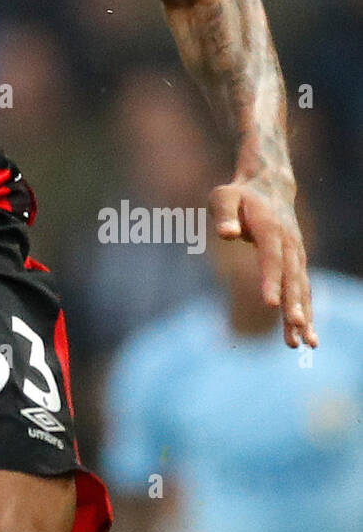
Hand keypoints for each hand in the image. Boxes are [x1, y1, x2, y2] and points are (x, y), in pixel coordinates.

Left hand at [209, 177, 317, 348]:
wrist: (269, 187)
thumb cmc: (239, 195)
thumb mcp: (224, 197)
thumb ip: (225, 215)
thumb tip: (226, 234)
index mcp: (270, 227)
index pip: (271, 257)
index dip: (272, 280)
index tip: (271, 304)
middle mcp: (289, 244)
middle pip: (292, 278)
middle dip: (295, 305)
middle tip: (295, 330)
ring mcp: (296, 254)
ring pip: (302, 288)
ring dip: (305, 316)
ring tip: (307, 344)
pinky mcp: (297, 264)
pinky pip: (303, 290)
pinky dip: (307, 312)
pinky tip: (307, 337)